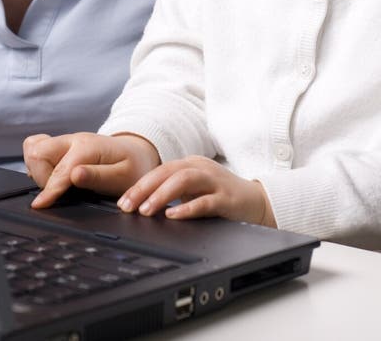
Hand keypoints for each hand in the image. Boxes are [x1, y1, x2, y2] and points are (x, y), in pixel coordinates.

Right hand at [22, 131, 159, 208]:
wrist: (137, 153)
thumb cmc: (132, 167)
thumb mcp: (123, 177)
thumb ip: (97, 177)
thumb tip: (74, 175)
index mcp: (88, 147)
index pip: (60, 169)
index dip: (50, 190)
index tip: (40, 206)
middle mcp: (73, 140)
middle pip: (37, 150)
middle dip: (41, 175)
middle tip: (59, 191)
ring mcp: (66, 141)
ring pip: (33, 148)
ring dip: (38, 169)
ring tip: (58, 183)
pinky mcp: (61, 146)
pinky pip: (37, 149)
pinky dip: (38, 163)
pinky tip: (54, 175)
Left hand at [117, 155, 276, 226]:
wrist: (257, 201)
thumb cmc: (221, 196)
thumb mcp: (194, 190)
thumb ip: (173, 191)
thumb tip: (142, 203)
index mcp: (190, 164)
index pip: (159, 171)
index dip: (139, 185)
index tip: (123, 202)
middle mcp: (201, 168)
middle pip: (168, 171)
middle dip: (144, 188)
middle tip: (128, 206)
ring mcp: (214, 181)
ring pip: (184, 180)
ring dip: (162, 195)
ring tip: (146, 210)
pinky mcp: (226, 198)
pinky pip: (205, 201)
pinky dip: (187, 207)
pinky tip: (174, 215)